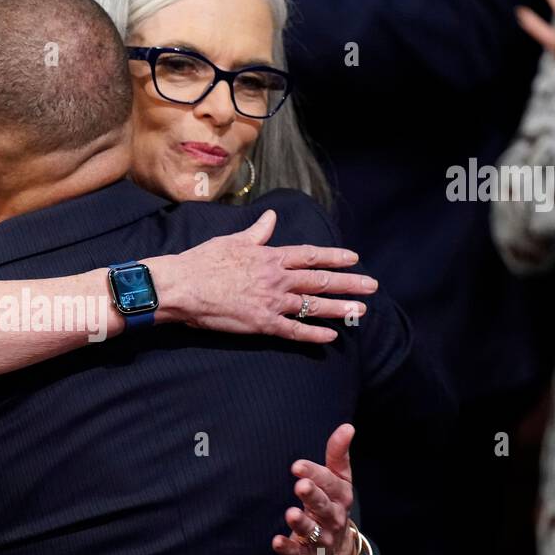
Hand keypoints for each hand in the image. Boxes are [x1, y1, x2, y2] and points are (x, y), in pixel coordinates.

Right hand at [148, 208, 376, 344]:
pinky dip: (314, 334)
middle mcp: (277, 278)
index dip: (333, 257)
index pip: (310, 255)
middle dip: (349, 283)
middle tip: (372, 285)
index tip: (353, 258)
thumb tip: (271, 217)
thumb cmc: (203, 262)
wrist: (182, 286)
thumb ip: (257, 232)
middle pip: (320, 281)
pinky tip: (332, 337)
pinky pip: (294, 330)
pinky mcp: (262, 324)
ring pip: (313, 306)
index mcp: (270, 257)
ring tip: (361, 310)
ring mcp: (271, 302)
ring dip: (340, 308)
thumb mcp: (232, 240)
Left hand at [272, 423, 358, 554]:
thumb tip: (347, 426)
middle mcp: (334, 517)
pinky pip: (299, 553)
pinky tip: (276, 541)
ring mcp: (323, 539)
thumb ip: (338, 455)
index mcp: (341, 496)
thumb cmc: (332, 506)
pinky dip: (289, 548)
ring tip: (290, 513)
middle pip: (325, 506)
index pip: (331, 483)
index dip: (315, 474)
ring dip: (302, 523)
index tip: (297, 465)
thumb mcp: (338, 481)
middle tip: (300, 485)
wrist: (338, 552)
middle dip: (313, 496)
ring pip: (314, 531)